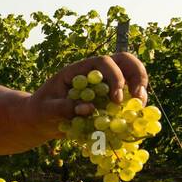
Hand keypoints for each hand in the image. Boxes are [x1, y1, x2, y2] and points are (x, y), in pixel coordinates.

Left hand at [22, 52, 149, 143]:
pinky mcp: (108, 98)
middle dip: (137, 75)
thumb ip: (63, 108)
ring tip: (140, 107)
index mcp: (79, 69)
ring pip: (131, 75)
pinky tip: (136, 118)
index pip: (103, 62)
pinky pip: (127, 96)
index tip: (117, 99)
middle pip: (124, 61)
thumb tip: (89, 109)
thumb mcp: (45, 110)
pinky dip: (134, 105)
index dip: (114, 77)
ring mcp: (105, 84)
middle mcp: (95, 73)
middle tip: (138, 97)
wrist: (40, 120)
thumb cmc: (40, 111)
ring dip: (140, 89)